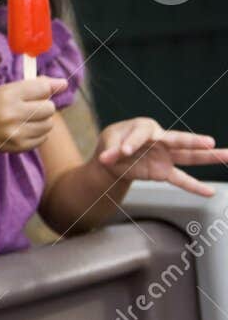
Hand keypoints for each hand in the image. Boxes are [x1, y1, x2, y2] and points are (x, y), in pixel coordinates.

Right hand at [0, 77, 67, 152]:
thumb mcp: (8, 90)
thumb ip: (36, 85)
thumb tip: (64, 84)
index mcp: (8, 95)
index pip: (43, 89)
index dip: (44, 90)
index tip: (38, 93)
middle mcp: (11, 114)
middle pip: (49, 108)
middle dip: (44, 107)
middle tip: (29, 109)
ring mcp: (15, 132)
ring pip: (49, 124)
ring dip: (42, 121)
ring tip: (26, 120)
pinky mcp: (19, 146)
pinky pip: (43, 138)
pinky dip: (37, 134)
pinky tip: (23, 131)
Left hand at [94, 118, 227, 195]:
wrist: (113, 156)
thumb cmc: (113, 142)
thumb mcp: (108, 140)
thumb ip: (111, 148)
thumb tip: (108, 158)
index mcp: (145, 127)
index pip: (142, 134)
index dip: (132, 143)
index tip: (123, 151)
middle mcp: (160, 139)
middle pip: (179, 140)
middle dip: (192, 141)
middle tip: (210, 141)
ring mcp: (165, 156)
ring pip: (189, 157)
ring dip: (208, 157)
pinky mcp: (164, 171)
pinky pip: (181, 179)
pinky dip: (194, 187)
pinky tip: (210, 192)